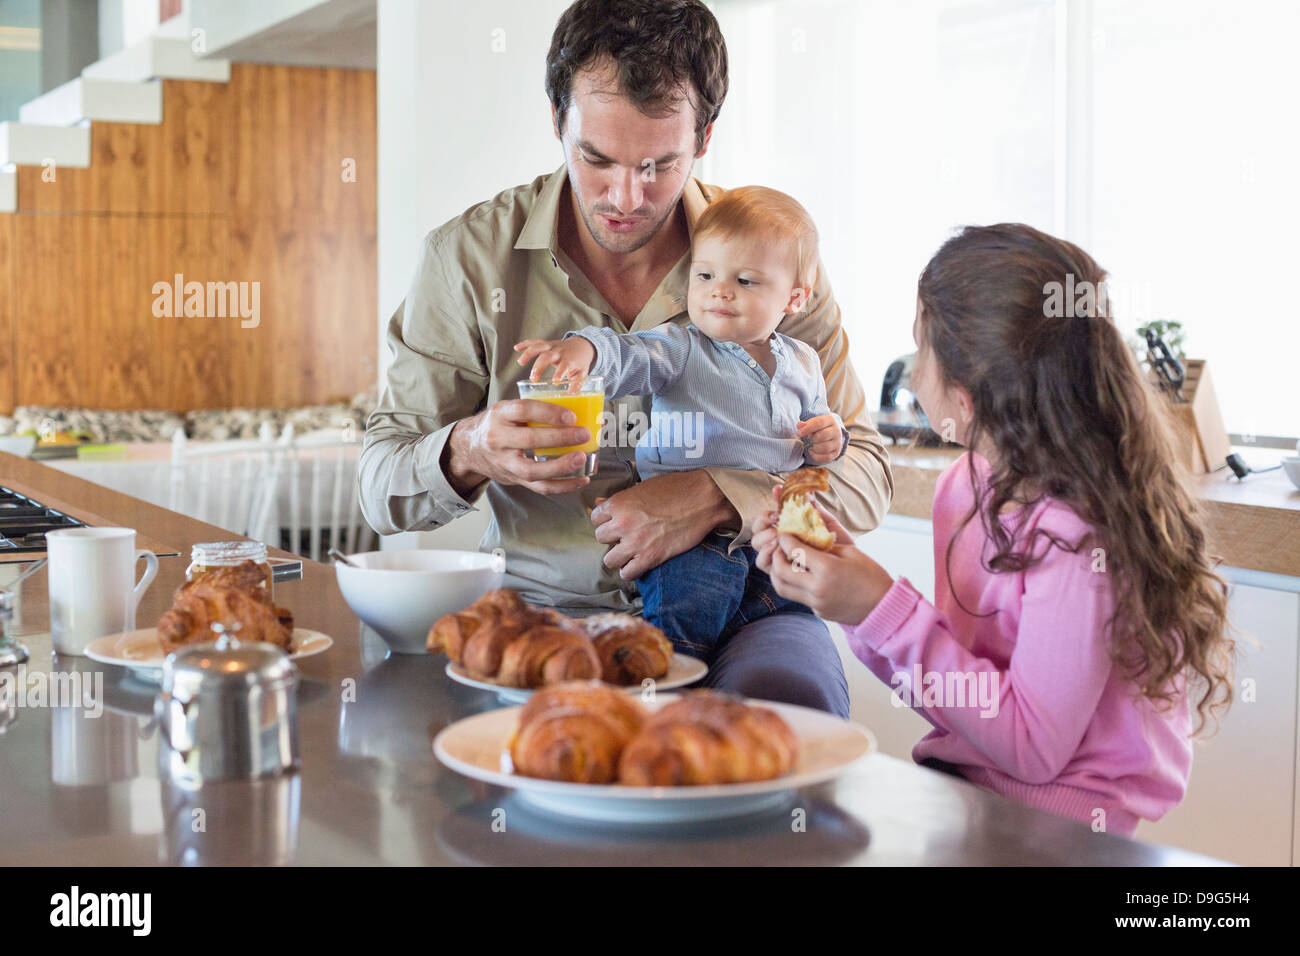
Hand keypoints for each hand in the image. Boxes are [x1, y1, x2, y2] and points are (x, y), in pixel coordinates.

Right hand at [445, 398, 593, 496]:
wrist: (470, 448)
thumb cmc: (497, 425)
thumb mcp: (506, 410)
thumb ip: (532, 410)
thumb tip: (576, 409)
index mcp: (499, 415)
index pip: (524, 410)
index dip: (549, 413)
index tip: (571, 416)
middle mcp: (498, 439)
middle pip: (530, 440)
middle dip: (560, 438)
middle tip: (583, 435)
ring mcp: (505, 463)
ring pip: (533, 470)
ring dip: (561, 466)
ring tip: (581, 458)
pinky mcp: (514, 479)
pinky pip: (540, 487)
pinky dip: (563, 486)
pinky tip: (581, 480)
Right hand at [513, 337, 596, 392]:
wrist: (581, 346)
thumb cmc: (579, 363)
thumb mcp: (581, 374)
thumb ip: (576, 385)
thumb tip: (569, 396)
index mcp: (569, 360)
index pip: (564, 366)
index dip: (559, 373)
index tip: (555, 381)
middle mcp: (559, 352)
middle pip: (547, 356)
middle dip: (539, 366)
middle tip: (533, 378)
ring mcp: (551, 347)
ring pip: (539, 347)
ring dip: (529, 353)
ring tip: (520, 362)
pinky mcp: (546, 344)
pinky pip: (535, 342)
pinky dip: (525, 344)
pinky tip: (516, 348)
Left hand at [589, 470, 734, 580]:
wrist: (703, 499)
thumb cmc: (676, 488)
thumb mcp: (643, 487)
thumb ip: (620, 499)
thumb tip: (598, 503)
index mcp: (618, 503)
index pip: (595, 518)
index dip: (606, 520)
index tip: (615, 522)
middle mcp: (622, 523)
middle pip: (600, 538)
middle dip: (612, 537)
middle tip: (626, 535)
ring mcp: (635, 543)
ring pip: (610, 559)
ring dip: (619, 556)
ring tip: (630, 551)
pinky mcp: (650, 558)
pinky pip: (628, 573)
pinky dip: (631, 570)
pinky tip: (638, 563)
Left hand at [752, 485, 892, 624]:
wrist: (884, 606)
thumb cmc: (871, 575)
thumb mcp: (850, 551)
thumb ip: (824, 541)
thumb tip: (807, 524)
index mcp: (827, 569)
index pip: (794, 550)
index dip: (785, 539)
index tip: (784, 532)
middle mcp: (817, 587)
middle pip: (780, 570)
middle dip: (775, 555)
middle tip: (780, 546)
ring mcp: (815, 602)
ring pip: (781, 587)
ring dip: (777, 572)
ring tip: (783, 560)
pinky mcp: (817, 611)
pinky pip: (795, 596)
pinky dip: (791, 583)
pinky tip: (798, 573)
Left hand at [797, 414, 842, 461]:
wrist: (831, 432)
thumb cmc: (819, 427)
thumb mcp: (813, 422)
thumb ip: (804, 424)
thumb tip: (799, 425)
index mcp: (830, 420)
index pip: (819, 423)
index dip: (808, 428)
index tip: (799, 433)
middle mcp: (836, 431)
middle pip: (823, 435)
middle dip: (813, 438)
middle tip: (810, 437)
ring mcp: (838, 442)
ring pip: (825, 448)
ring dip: (815, 447)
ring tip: (813, 444)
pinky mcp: (836, 452)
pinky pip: (826, 457)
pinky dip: (816, 456)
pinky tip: (812, 451)